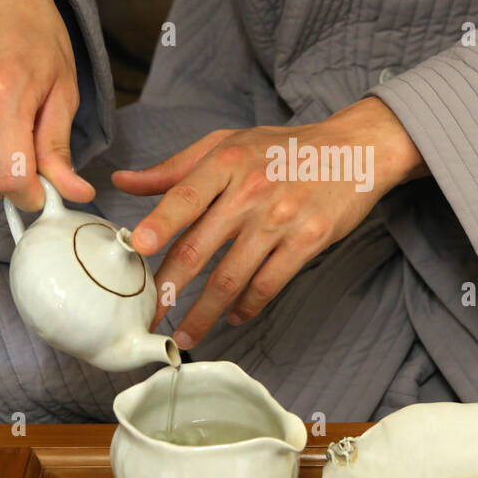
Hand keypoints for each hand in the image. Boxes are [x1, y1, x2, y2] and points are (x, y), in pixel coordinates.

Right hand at [0, 0, 94, 209]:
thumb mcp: (63, 88)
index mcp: (4, 93)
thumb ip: (60, 146)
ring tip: (3, 125)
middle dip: (3, 187)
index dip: (29, 196)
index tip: (42, 191)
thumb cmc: (36, 36)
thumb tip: (73, 192)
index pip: (8, 179)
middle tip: (24, 166)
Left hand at [111, 96, 426, 345]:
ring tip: (185, 334)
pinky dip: (247, 306)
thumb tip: (124, 182)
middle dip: (168, 288)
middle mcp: (250, 192)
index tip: (136, 249)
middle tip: (147, 317)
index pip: (184, 197)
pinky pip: (269, 284)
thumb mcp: (228, 143)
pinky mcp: (307, 242)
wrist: (353, 151)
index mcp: (226, 163)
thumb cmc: (283, 147)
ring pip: (231, 277)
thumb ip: (175, 167)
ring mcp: (280, 219)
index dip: (159, 224)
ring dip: (205, 312)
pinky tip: (233, 317)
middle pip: (199, 247)